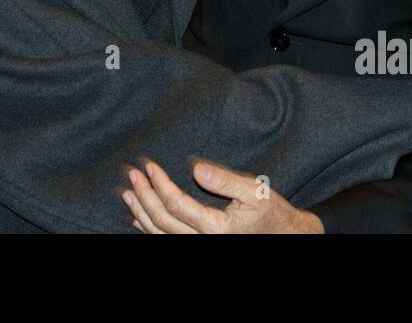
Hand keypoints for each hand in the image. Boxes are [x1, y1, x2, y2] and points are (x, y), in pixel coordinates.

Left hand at [121, 158, 322, 233]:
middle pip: (162, 221)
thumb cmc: (270, 212)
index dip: (159, 184)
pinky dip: (149, 229)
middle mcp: (203, 241)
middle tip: (132, 174)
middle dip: (144, 196)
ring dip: (141, 213)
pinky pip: (167, 241)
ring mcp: (199, 246)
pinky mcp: (199, 244)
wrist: (283, 236)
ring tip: (128, 193)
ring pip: (160, 234)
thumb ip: (225, 180)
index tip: (149, 166)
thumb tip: (196, 168)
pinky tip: (138, 217)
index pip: (176, 205)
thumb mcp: (255, 191)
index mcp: (216, 227)